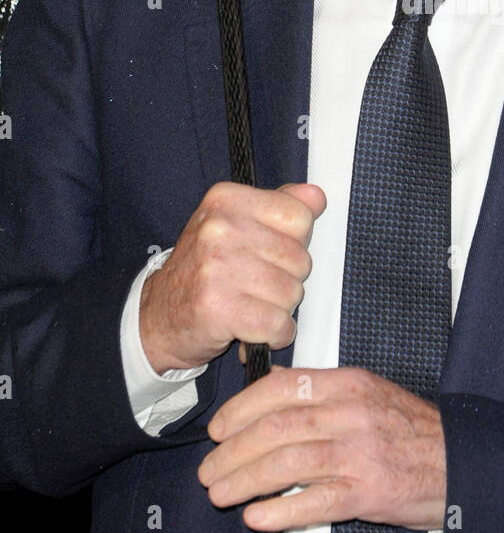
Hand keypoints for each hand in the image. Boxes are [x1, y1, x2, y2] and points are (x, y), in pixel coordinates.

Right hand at [139, 180, 326, 373]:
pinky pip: (278, 324)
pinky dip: (275, 335)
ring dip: (279, 309)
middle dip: (287, 279)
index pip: (300, 215)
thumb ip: (279, 206)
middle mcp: (220, 227)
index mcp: (227, 199)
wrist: (157, 317)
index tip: (269, 254)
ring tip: (251, 306)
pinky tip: (254, 331)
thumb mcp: (234, 224)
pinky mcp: (219, 308)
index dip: (295, 242)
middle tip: (255, 286)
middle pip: (300, 258)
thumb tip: (317, 197)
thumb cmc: (203, 271)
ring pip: (292, 293)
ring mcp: (217, 267)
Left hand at [197, 366, 446, 532]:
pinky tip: (258, 514)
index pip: (281, 388)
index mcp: (347, 384)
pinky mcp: (368, 492)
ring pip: (287, 462)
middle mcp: (351, 414)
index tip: (219, 427)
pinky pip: (315, 500)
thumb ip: (318, 388)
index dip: (240, 409)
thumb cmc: (412, 430)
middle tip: (210, 468)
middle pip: (275, 428)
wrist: (459, 461)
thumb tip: (270, 383)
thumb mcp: (367, 392)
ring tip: (222, 492)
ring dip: (244, 480)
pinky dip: (280, 509)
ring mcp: (359, 454)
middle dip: (232, 451)